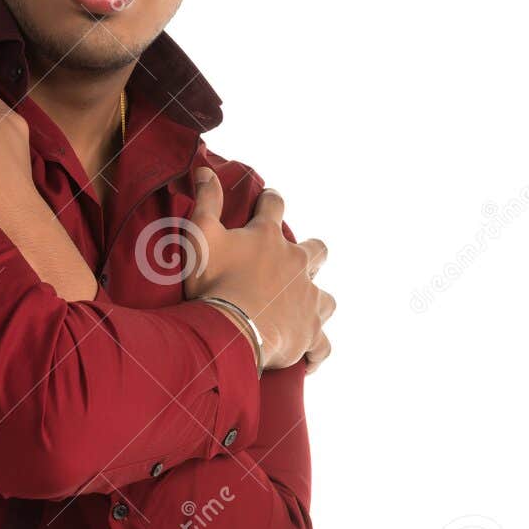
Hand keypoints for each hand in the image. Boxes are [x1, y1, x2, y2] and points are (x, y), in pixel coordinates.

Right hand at [185, 165, 335, 371]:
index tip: (268, 200)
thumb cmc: (214, 282)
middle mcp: (297, 266)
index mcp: (269, 239)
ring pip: (326, 299)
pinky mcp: (310, 334)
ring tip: (302, 311)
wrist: (230, 330)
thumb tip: (204, 170)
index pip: (274, 206)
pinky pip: (322, 346)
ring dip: (316, 302)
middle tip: (296, 262)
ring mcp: (308, 301)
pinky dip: (315, 351)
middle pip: (317, 251)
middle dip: (311, 253)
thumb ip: (205, 201)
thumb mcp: (201, 236)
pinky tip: (308, 357)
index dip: (270, 201)